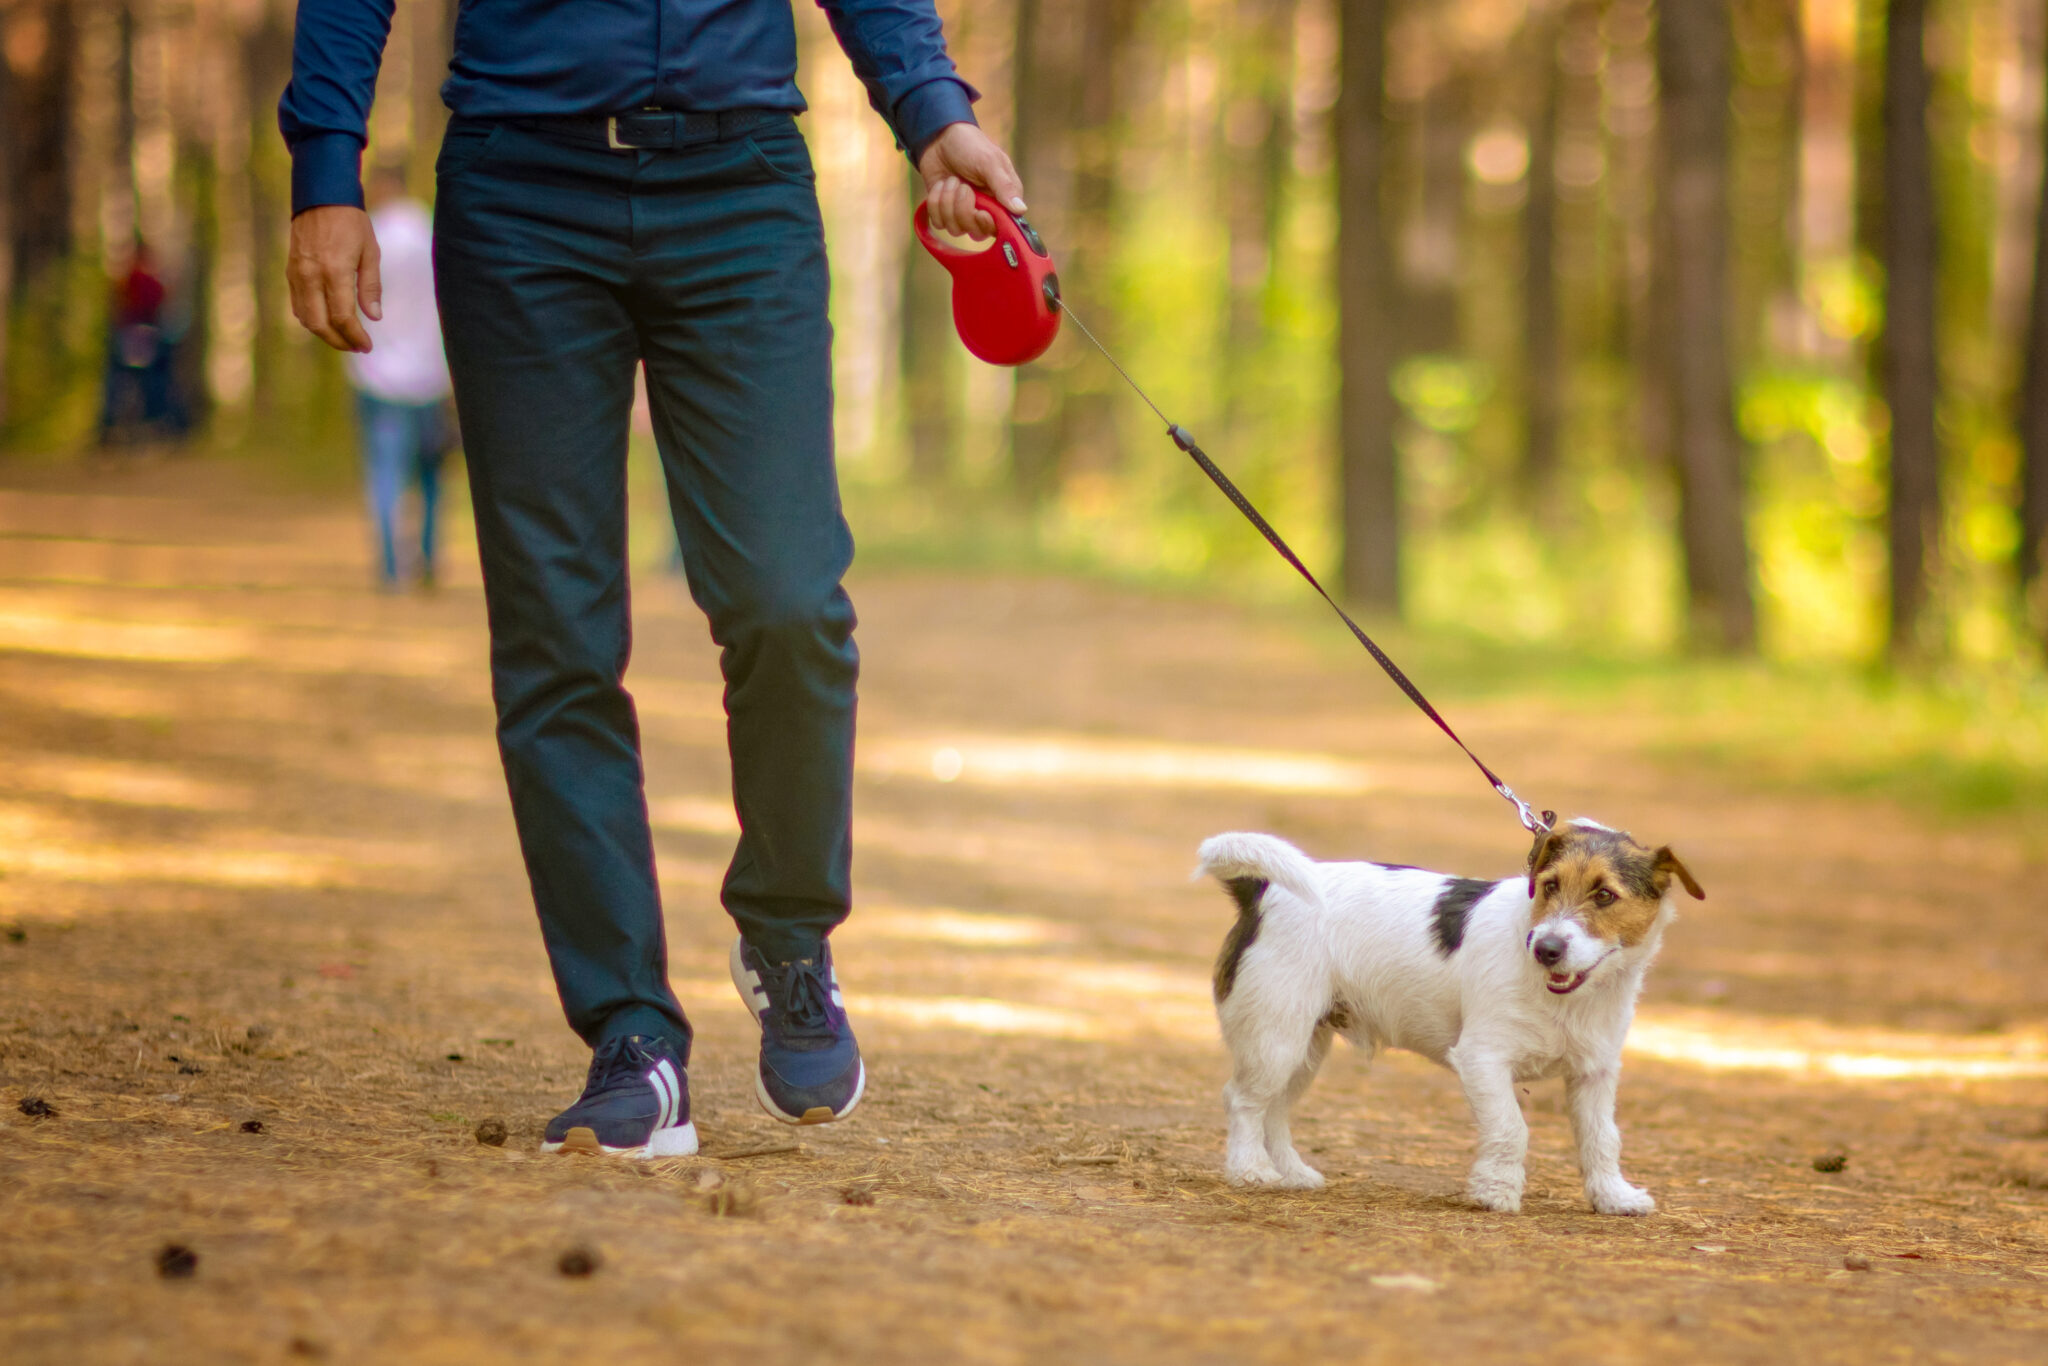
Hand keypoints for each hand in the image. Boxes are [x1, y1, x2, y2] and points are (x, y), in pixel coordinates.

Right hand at [287, 205, 381, 351]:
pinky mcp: (290, 272)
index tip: (367, 345)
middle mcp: (311, 276)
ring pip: (305, 318)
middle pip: (320, 324)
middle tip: (356, 346)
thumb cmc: (351, 223)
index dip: (355, 336)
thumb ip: (370, 286)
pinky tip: (327, 322)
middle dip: (339, 341)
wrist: (320, 199)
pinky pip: (297, 305)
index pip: (343, 317)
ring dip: (324, 334)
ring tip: (345, 338)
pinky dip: (311, 319)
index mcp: (334, 271)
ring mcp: (297, 275)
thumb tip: (374, 317)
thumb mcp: (370, 252)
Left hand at [917, 123, 1025, 240]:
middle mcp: (984, 209)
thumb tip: (1021, 210)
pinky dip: (935, 201)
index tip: (980, 212)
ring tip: (951, 180)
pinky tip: (940, 184)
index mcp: (1002, 199)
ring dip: (947, 201)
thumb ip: (1005, 186)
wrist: (939, 136)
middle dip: (963, 208)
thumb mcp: (990, 161)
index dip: (987, 224)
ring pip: (954, 228)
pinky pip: (938, 222)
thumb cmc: (970, 145)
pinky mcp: (944, 211)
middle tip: (962, 185)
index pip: (1000, 227)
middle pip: (975, 231)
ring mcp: (963, 212)